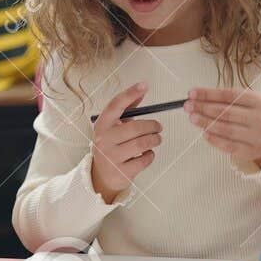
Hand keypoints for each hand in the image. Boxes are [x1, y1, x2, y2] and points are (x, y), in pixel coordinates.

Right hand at [90, 83, 161, 203]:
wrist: (101, 176)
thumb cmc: (111, 146)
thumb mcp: (114, 127)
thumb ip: (127, 110)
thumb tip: (142, 91)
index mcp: (102, 125)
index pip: (116, 105)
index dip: (130, 93)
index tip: (144, 85)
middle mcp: (104, 139)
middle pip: (135, 128)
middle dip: (152, 126)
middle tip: (159, 127)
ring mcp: (111, 157)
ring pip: (142, 144)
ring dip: (154, 140)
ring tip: (157, 139)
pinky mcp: (121, 172)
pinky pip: (144, 159)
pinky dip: (150, 155)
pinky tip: (148, 153)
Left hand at [184, 87, 260, 164]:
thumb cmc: (256, 115)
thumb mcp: (249, 101)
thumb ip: (228, 98)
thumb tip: (199, 97)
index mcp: (259, 101)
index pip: (229, 95)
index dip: (208, 94)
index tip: (192, 93)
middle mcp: (259, 118)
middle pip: (226, 112)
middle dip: (204, 108)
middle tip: (188, 106)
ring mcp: (255, 136)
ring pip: (226, 129)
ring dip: (206, 123)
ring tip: (192, 117)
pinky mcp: (249, 151)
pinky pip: (228, 145)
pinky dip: (214, 139)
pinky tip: (204, 132)